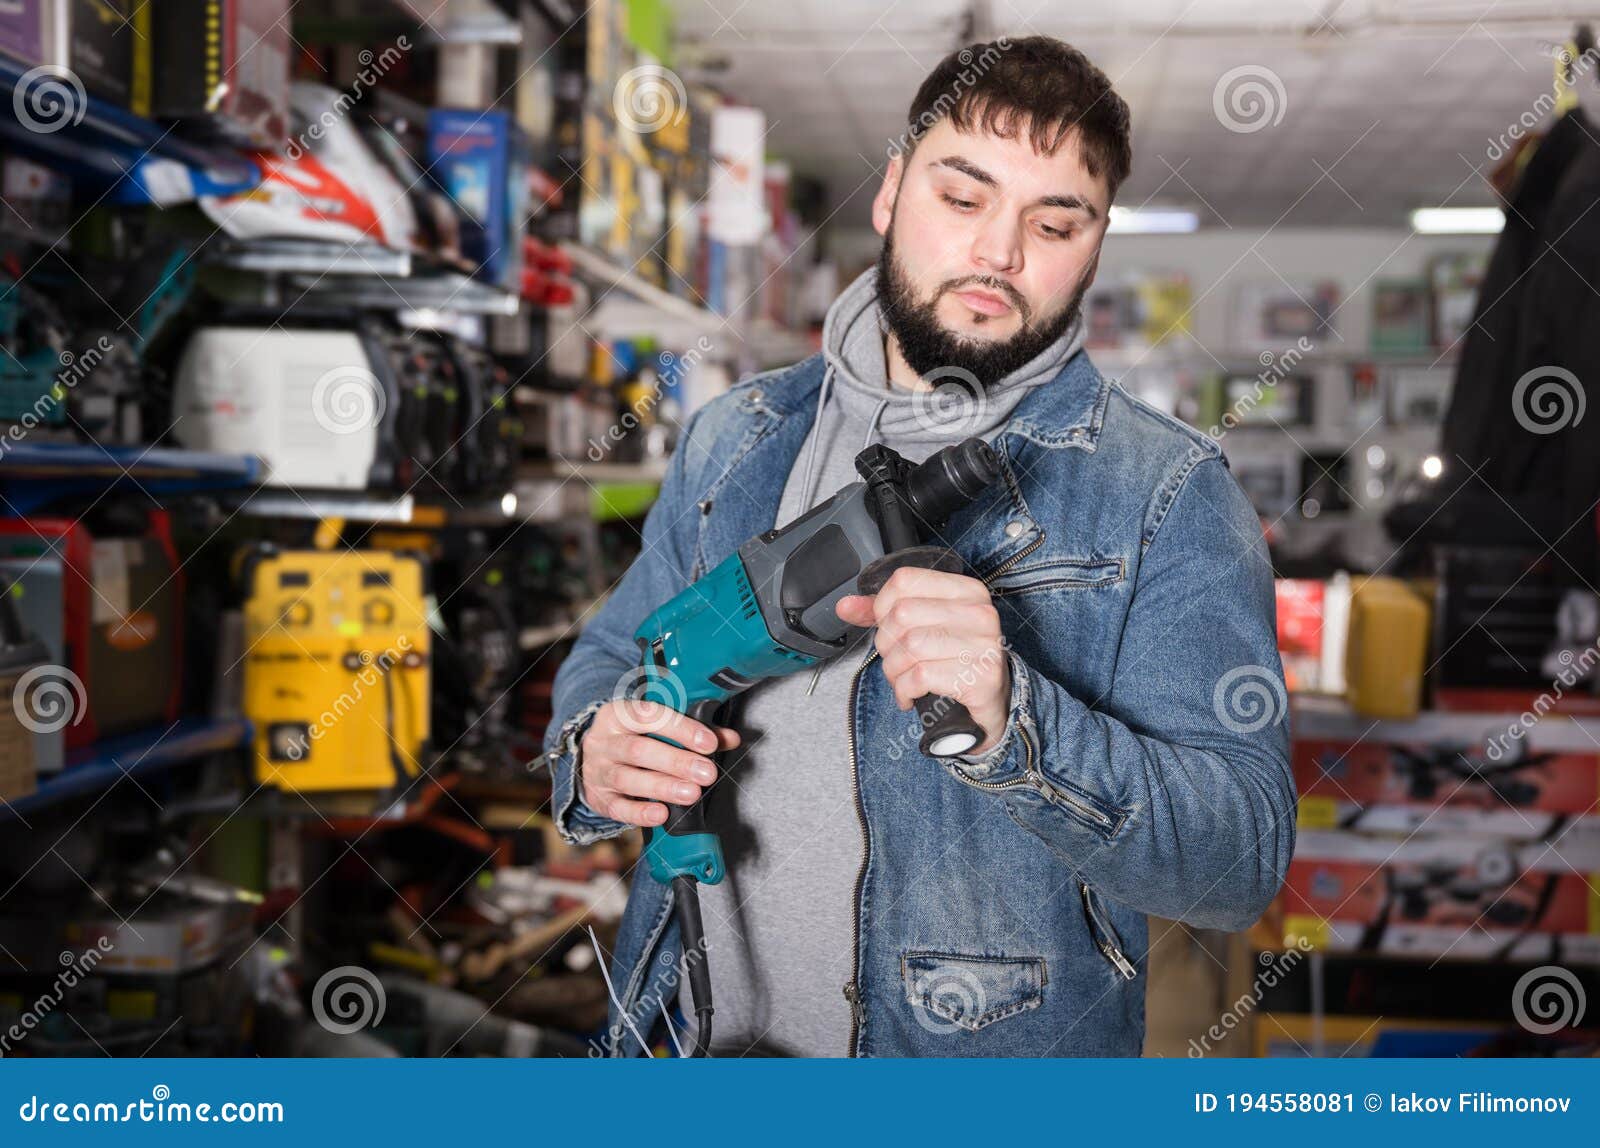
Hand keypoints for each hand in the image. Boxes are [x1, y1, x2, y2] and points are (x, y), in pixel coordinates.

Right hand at [578, 700, 740, 826]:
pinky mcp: (598, 799)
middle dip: (676, 762)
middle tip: (706, 773)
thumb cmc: (633, 737)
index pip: (649, 715)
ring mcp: (597, 771)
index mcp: (619, 714)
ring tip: (691, 794)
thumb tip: (729, 739)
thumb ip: (693, 731)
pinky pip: (618, 808)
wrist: (592, 759)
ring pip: (627, 779)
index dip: (681, 728)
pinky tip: (662, 814)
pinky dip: (640, 813)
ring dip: (663, 787)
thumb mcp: (655, 726)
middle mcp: (604, 741)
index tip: (709, 743)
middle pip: (638, 750)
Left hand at [835, 567, 1010, 754]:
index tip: (887, 628)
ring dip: (894, 671)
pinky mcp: (981, 677)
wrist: (993, 703)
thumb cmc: (955, 661)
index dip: (882, 607)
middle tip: (895, 661)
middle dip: (887, 645)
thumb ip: (883, 614)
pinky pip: (921, 676)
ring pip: (910, 647)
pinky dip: (905, 690)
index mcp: (966, 591)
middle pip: (903, 614)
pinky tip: (910, 696)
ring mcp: (984, 645)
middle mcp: (979, 612)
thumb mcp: (923, 629)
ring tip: (902, 681)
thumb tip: (845, 606)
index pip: (905, 581)